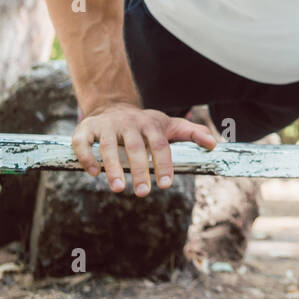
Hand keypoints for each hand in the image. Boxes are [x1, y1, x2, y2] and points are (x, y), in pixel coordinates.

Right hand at [72, 102, 216, 196]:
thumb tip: (214, 144)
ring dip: (112, 168)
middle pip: (135, 148)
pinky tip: (93, 174)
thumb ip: (191, 132)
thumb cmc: (144, 123)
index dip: (163, 164)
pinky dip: (87, 158)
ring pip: (108, 147)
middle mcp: (128, 124)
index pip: (160, 145)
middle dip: (139, 170)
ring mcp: (106, 126)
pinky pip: (84, 144)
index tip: (165, 185)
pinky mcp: (86, 130)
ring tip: (118, 189)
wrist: (112, 105)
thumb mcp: (169, 125)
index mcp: (150, 124)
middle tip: (143, 193)